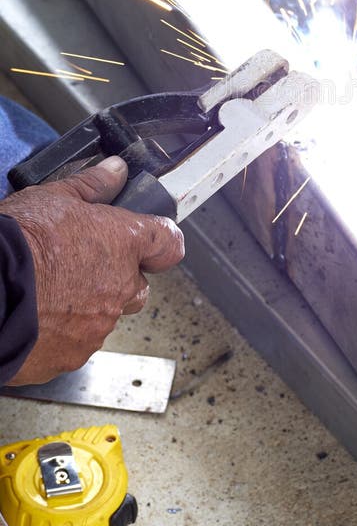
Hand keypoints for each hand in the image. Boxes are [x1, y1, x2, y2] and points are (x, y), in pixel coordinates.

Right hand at [0, 156, 183, 384]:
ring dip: (88, 306)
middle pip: (138, 285)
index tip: (151, 243)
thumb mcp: (53, 197)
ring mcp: (99, 326)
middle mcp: (121, 287)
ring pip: (106, 316)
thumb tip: (116, 170)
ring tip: (50, 290)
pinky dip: (62, 332)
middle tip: (82, 266)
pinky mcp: (73, 355)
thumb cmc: (18, 242)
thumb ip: (91, 185)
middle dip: (118, 277)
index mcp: (124, 243)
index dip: (161, 243)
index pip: (168, 243)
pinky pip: (77, 343)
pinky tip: (37, 315)